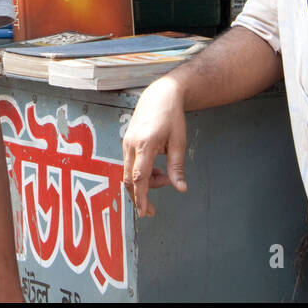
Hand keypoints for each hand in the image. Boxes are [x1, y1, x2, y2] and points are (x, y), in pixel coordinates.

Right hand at [120, 77, 188, 217]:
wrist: (160, 94)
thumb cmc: (171, 116)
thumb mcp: (179, 142)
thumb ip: (177, 167)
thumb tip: (180, 189)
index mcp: (145, 144)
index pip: (140, 177)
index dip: (141, 197)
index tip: (144, 212)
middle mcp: (131, 144)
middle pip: (130, 179)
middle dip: (140, 196)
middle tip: (153, 210)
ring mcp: (126, 143)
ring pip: (129, 173)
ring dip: (144, 183)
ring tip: (163, 177)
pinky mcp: (127, 142)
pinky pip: (130, 164)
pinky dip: (141, 173)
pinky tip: (155, 170)